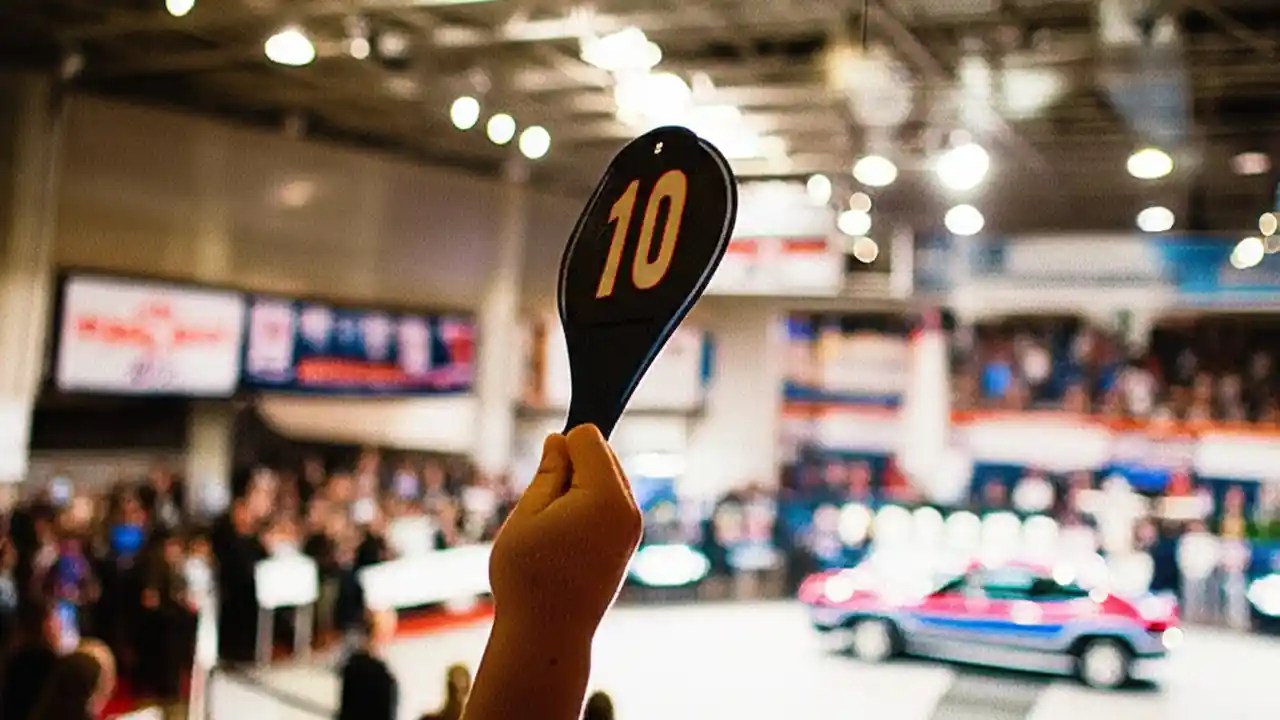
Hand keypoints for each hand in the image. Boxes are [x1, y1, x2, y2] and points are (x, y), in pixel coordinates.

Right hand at [488, 424, 642, 641]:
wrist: (548, 634)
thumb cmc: (529, 576)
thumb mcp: (528, 513)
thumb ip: (549, 472)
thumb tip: (560, 441)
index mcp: (606, 496)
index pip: (588, 437)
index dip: (559, 448)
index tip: (542, 481)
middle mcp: (628, 508)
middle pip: (602, 454)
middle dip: (573, 467)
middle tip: (546, 511)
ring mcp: (632, 528)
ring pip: (605, 479)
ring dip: (579, 489)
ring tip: (555, 530)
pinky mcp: (627, 543)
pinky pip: (608, 505)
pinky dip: (587, 509)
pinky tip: (566, 540)